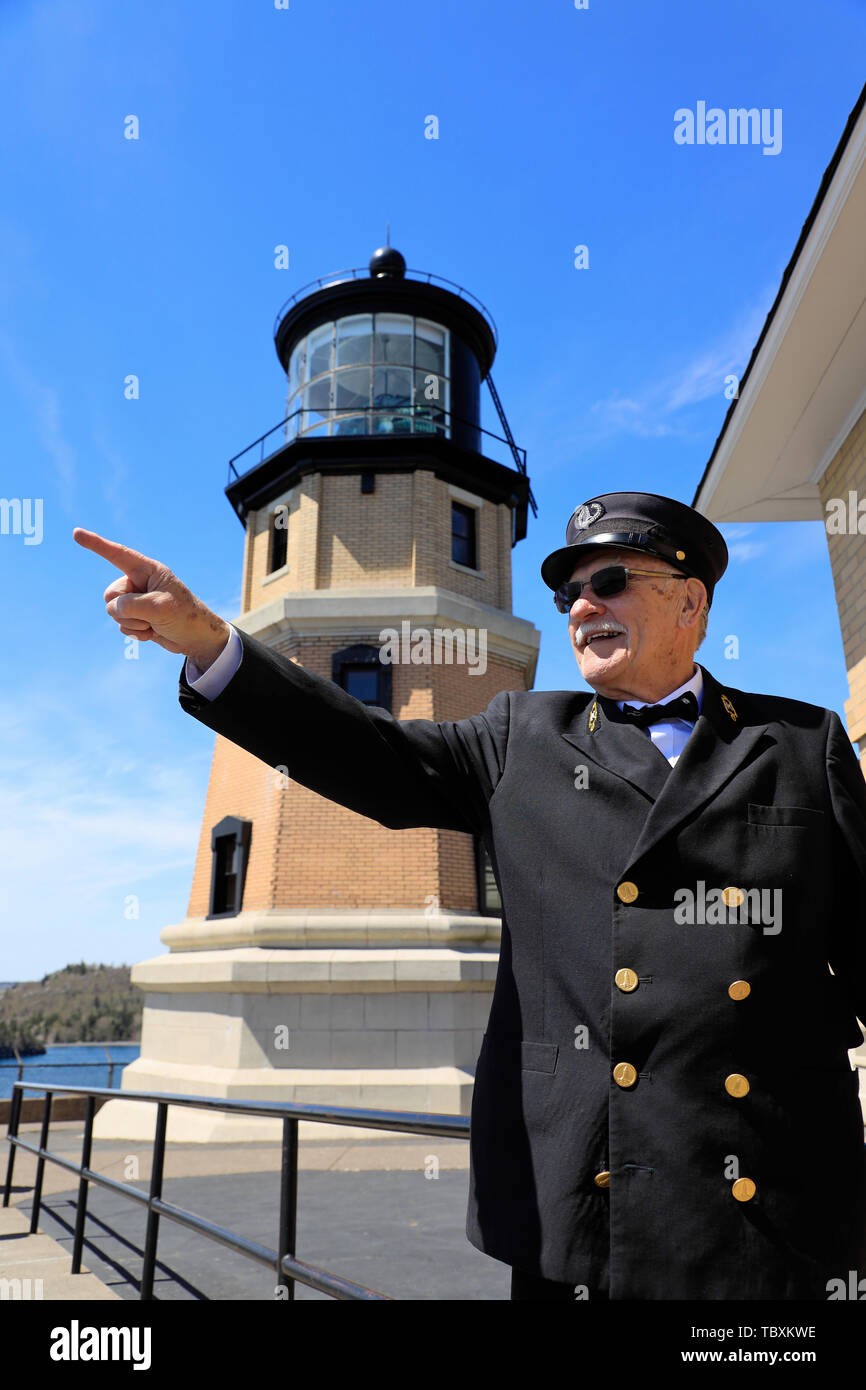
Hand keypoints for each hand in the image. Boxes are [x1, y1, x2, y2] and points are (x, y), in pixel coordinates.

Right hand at [73, 528, 230, 666]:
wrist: (196, 639)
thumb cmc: (184, 616)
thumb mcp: (159, 608)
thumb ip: (131, 605)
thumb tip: (113, 609)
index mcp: (148, 570)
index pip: (117, 554)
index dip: (96, 544)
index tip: (76, 533)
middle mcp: (139, 582)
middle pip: (110, 594)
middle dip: (126, 609)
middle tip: (150, 614)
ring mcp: (136, 601)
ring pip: (113, 612)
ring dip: (133, 623)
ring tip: (154, 623)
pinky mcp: (136, 617)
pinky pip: (121, 625)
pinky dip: (135, 633)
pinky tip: (152, 632)